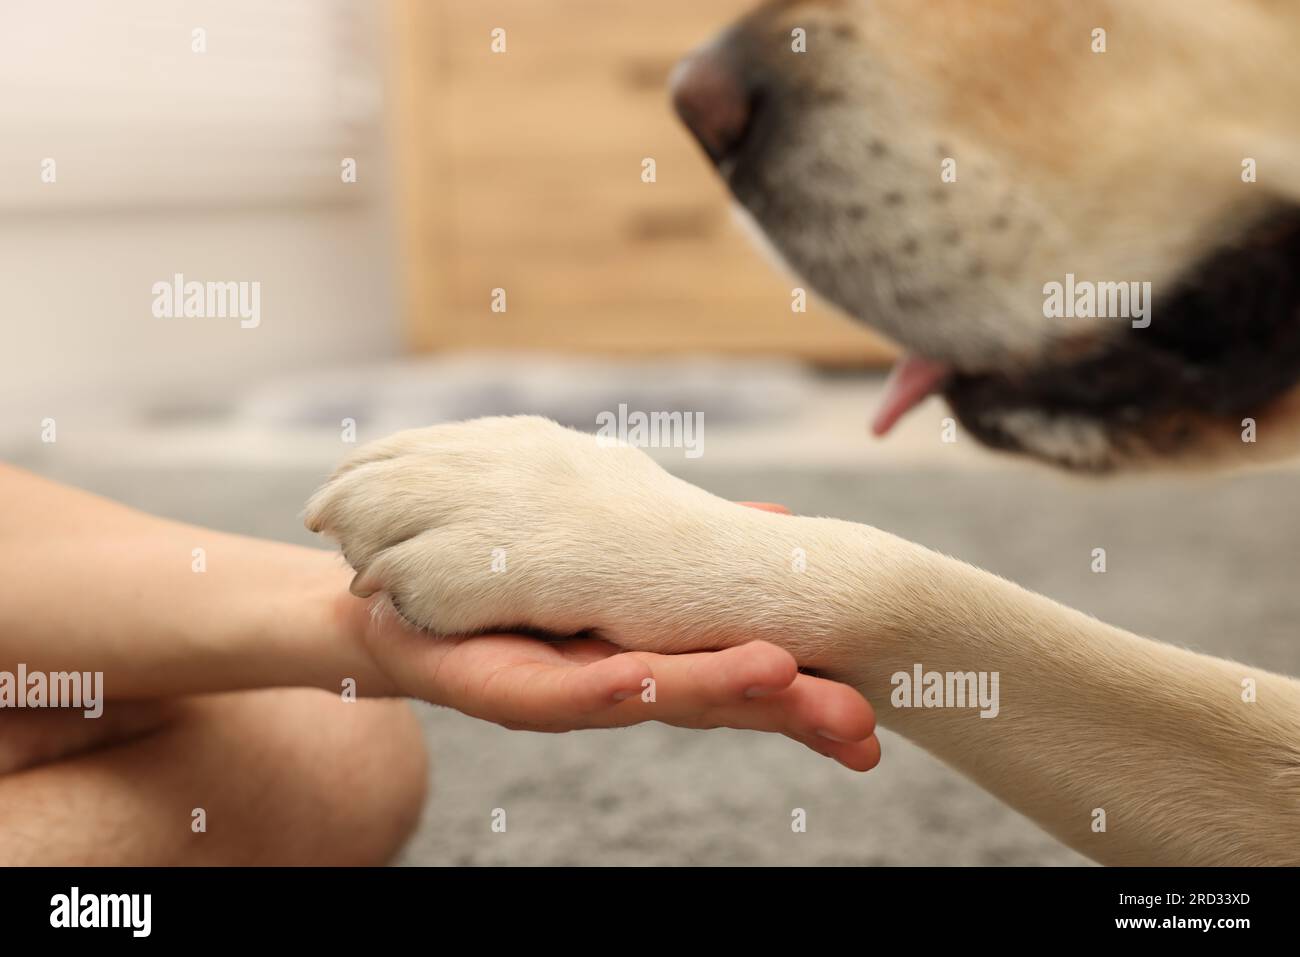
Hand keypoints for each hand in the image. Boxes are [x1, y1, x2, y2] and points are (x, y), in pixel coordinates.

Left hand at [333, 503, 879, 770]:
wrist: (389, 601)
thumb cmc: (512, 585)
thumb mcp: (611, 560)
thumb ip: (684, 548)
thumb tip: (777, 525)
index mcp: (652, 654)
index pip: (740, 680)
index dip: (805, 704)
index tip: (871, 727)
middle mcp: (616, 682)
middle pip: (710, 702)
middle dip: (784, 715)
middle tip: (856, 727)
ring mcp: (562, 688)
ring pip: (646, 698)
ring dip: (710, 692)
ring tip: (777, 682)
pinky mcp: (500, 686)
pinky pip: (552, 687)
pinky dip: (597, 681)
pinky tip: (636, 677)